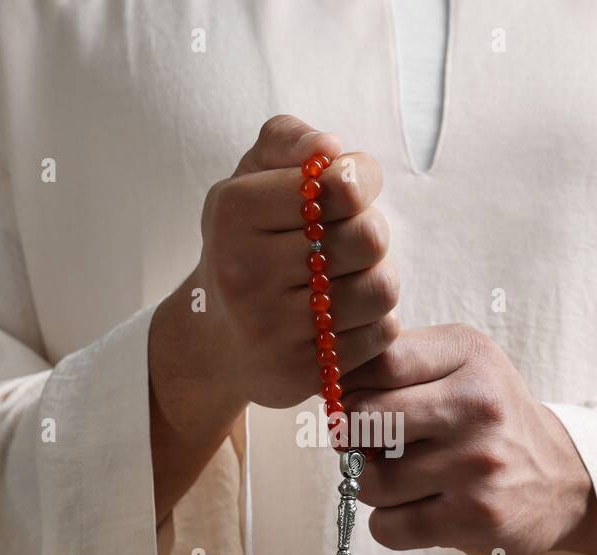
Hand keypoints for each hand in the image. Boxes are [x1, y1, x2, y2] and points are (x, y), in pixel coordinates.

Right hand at [148, 114, 400, 519]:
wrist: (215, 338)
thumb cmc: (247, 245)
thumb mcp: (251, 179)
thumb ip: (288, 141)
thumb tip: (329, 147)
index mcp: (235, 210)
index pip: (343, 185)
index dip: (360, 182)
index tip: (345, 192)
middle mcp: (246, 270)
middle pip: (369, 237)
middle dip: (368, 235)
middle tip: (343, 243)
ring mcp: (271, 327)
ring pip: (381, 289)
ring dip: (375, 280)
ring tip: (345, 281)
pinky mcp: (301, 372)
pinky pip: (380, 335)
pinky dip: (372, 323)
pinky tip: (342, 320)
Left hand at [340, 324, 596, 554]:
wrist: (564, 479)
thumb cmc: (490, 418)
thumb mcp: (461, 365)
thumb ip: (397, 362)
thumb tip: (325, 383)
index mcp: (469, 356)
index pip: (378, 363)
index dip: (351, 388)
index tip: (359, 404)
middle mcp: (478, 406)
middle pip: (362, 422)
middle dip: (352, 440)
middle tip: (372, 447)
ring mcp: (477, 465)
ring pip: (368, 480)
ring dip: (372, 486)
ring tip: (406, 480)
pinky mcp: (475, 518)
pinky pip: (388, 527)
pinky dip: (390, 524)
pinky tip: (420, 510)